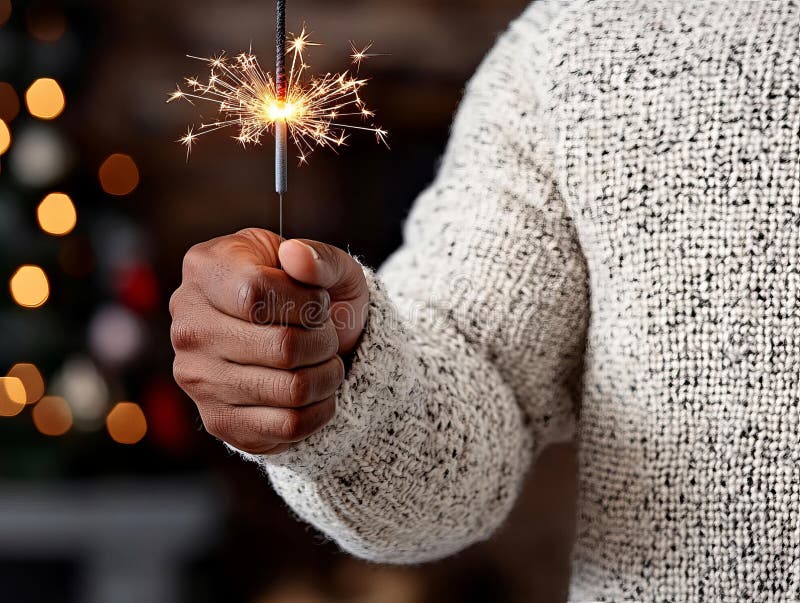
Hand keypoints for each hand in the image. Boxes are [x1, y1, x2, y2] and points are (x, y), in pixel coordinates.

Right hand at [169, 228, 368, 454]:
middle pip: (281, 347)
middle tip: (328, 336)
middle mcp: (189, 325)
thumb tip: (297, 255)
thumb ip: (320, 258)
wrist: (300, 341)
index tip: (320, 303)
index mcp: (206, 270)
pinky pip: (288, 426)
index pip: (257, 293)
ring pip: (291, 389)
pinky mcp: (218, 420)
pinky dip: (320, 409)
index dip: (307, 303)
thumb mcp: (327, 267)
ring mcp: (198, 377)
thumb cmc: (312, 296)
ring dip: (327, 376)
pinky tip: (318, 391)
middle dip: (325, 341)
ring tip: (326, 361)